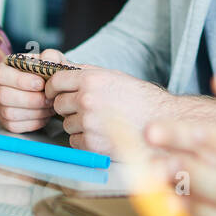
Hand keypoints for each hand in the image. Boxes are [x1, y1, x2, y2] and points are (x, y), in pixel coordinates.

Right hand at [0, 48, 67, 132]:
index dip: (21, 81)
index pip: (2, 75)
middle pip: (3, 96)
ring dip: (34, 112)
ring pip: (10, 113)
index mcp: (4, 68)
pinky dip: (34, 122)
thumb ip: (51, 56)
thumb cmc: (49, 73)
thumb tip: (47, 60)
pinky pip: (15, 126)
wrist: (54, 89)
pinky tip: (45, 114)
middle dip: (31, 99)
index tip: (41, 84)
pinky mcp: (6, 121)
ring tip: (50, 106)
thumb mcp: (52, 60)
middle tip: (49, 99)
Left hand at [45, 65, 169, 153]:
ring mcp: (88, 122)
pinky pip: (75, 141)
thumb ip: (87, 73)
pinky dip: (85, 139)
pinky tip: (102, 134)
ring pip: (66, 124)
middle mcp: (87, 99)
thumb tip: (62, 72)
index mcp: (91, 79)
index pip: (56, 82)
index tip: (55, 93)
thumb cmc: (141, 99)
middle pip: (59, 104)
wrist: (162, 121)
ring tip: (100, 122)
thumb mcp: (114, 76)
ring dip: (77, 125)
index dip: (53, 88)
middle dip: (67, 107)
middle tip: (83, 109)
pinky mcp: (92, 143)